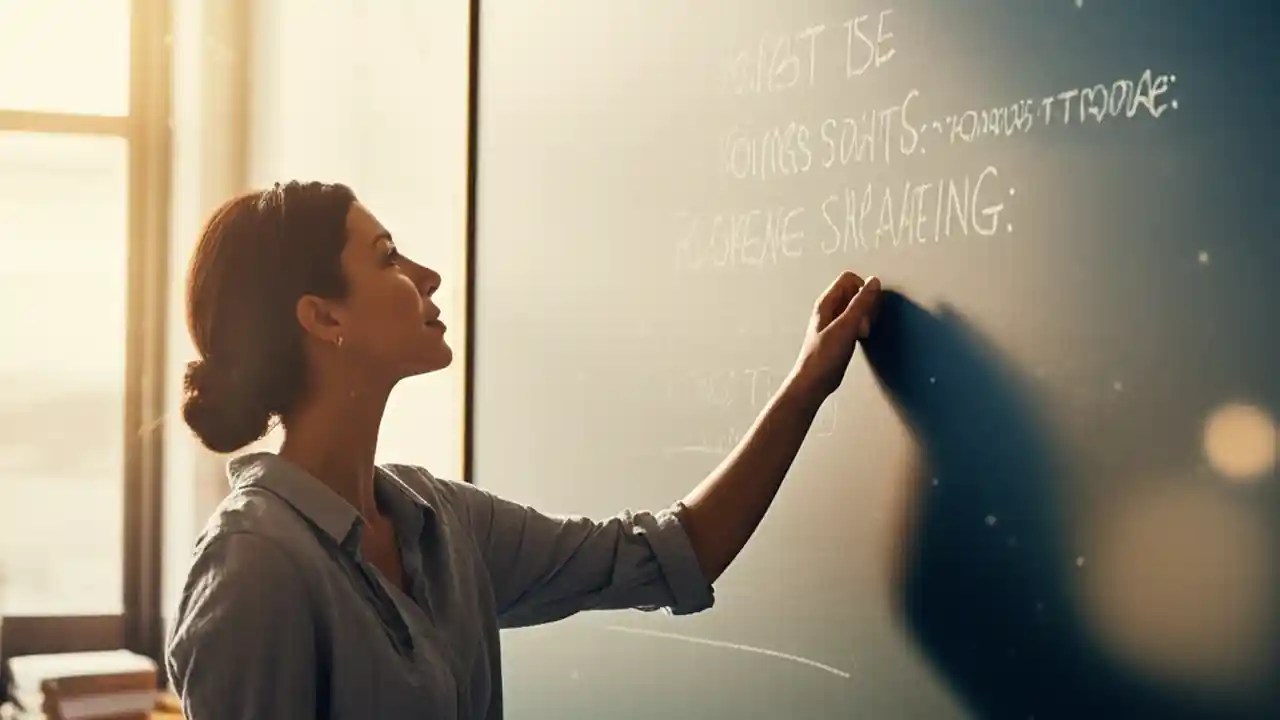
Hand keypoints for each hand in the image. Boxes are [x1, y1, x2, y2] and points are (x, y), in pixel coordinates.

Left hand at [789, 271, 881, 398]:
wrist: (814, 382)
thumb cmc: (825, 356)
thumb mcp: (846, 326)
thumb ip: (861, 303)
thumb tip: (874, 281)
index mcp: (826, 302)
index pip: (848, 279)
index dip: (862, 289)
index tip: (868, 307)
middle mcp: (828, 309)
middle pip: (853, 292)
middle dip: (865, 303)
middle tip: (865, 322)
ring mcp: (834, 322)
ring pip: (855, 308)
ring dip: (864, 317)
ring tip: (862, 332)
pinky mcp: (839, 335)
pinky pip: (855, 322)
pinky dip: (861, 327)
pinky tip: (860, 338)